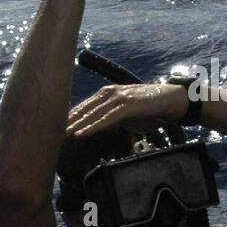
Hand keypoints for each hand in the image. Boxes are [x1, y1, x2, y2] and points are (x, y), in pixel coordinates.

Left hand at [67, 84, 187, 137]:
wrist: (175, 101)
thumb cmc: (152, 110)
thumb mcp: (128, 116)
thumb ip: (113, 120)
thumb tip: (99, 129)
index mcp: (109, 93)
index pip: (85, 106)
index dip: (71, 117)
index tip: (55, 127)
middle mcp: (111, 92)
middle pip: (85, 108)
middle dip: (69, 120)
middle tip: (51, 132)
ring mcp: (120, 97)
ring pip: (93, 113)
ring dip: (77, 124)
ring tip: (63, 134)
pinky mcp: (129, 105)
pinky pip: (107, 118)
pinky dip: (93, 126)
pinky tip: (82, 134)